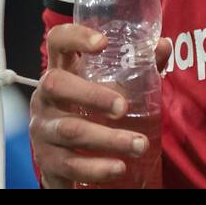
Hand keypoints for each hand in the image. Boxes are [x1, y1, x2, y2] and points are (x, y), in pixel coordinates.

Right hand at [30, 23, 171, 187]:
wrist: (65, 162)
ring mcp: (42, 128)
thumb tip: (162, 45)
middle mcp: (45, 96)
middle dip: (92, 95)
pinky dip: (97, 167)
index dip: (75, 36)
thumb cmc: (92, 112)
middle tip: (124, 108)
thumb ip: (138, 66)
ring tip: (138, 144)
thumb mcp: (110, 86)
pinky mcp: (47, 161)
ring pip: (70, 130)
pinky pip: (70, 164)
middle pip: (57, 85)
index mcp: (61, 70)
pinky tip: (119, 167)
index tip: (102, 42)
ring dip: (108, 139)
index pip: (58, 41)